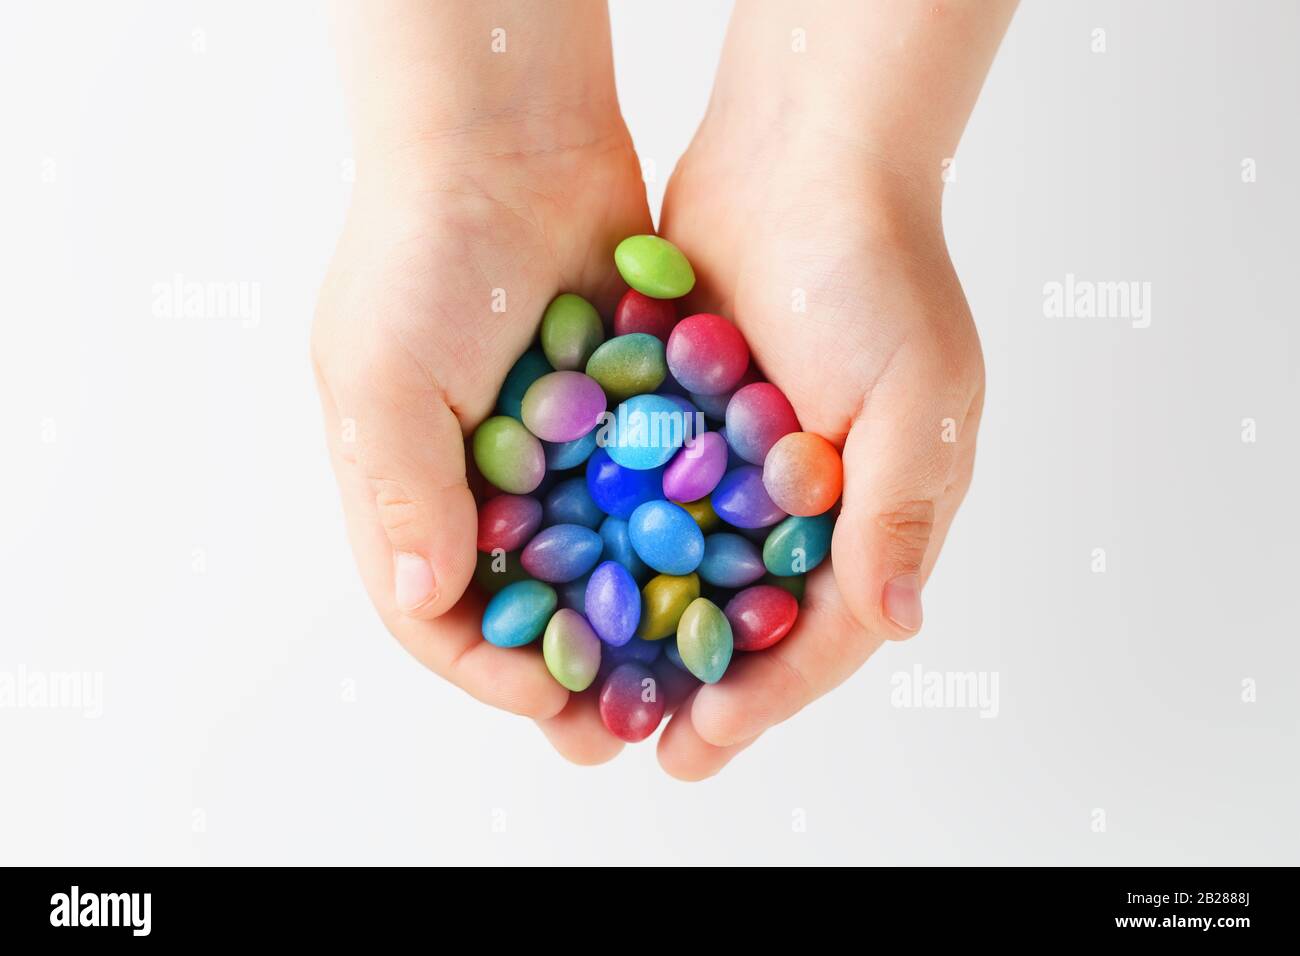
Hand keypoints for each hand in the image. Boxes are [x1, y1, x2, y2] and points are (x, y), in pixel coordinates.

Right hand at [313, 3, 652, 760]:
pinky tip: (725, 582)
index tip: (552, 700)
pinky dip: (681, 541)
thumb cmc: (421, 253)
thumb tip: (426, 601)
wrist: (511, 141)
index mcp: (409, 489)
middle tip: (622, 729)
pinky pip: (652, 497)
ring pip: (600, 566)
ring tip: (688, 681)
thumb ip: (399, 488)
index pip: (439, 614)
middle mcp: (484, 485)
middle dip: (574, 672)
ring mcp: (560, 455)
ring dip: (639, 625)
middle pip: (530, 608)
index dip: (492, 670)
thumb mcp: (380, 374)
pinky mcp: (625, 417)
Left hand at [651, 112, 985, 780]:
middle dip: (695, 685)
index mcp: (874, 509)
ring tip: (587, 689)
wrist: (802, 153)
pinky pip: (642, 502)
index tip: (705, 740)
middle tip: (635, 743)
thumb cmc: (878, 272)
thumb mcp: (915, 395)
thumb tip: (900, 621)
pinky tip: (558, 589)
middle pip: (744, 619)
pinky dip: (607, 547)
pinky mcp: (679, 421)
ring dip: (641, 635)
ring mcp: (737, 464)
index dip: (767, 692)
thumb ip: (900, 510)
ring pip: (684, 574)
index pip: (821, 629)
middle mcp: (805, 501)